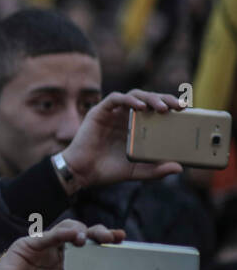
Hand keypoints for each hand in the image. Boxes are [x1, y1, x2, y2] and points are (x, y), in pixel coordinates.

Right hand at [0, 219, 123, 269]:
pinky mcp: (28, 245)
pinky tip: (74, 237)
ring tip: (90, 239)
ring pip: (67, 228)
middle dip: (100, 232)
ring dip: (82, 229)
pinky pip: (48, 235)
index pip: (94, 248)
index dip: (108, 242)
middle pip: (84, 234)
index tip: (122, 240)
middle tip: (111, 238)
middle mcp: (59, 254)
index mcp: (71, 266)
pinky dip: (62, 233)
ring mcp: (44, 248)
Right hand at [59, 90, 184, 192]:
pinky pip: (115, 99)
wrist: (83, 174)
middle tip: (180, 106)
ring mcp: (112, 113)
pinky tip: (139, 106)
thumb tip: (179, 168)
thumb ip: (156, 170)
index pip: (156, 110)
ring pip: (134, 95)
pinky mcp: (99, 112)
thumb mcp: (138, 171)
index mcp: (135, 127)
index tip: (187, 110)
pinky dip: (128, 99)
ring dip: (150, 98)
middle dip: (165, 99)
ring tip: (163, 107)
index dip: (171, 106)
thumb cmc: (108, 170)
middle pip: (148, 99)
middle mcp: (125, 117)